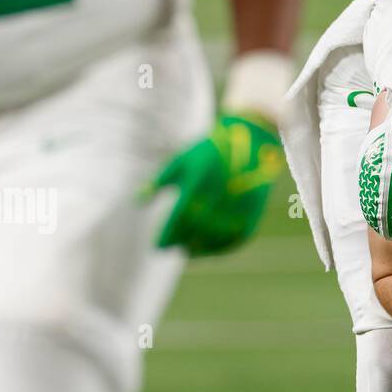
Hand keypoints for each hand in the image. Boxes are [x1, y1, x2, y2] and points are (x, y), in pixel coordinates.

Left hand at [149, 112, 284, 255]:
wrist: (251, 140)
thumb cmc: (209, 152)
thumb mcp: (182, 160)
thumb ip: (159, 181)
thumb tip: (137, 201)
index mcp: (201, 176)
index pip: (181, 214)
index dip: (168, 233)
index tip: (156, 246)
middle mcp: (222, 189)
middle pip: (198, 226)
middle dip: (181, 240)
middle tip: (168, 248)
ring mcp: (241, 201)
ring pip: (218, 235)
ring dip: (200, 248)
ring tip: (186, 251)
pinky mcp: (254, 210)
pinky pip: (237, 236)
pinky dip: (220, 248)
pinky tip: (206, 251)